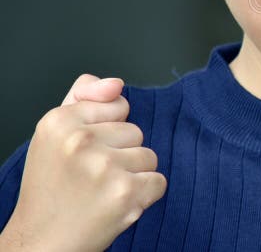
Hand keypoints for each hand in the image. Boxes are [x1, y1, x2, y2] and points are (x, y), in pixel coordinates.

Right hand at [1, 74, 166, 251]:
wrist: (42, 243)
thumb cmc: (52, 189)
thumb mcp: (56, 135)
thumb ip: (84, 99)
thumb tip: (116, 83)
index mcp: (59, 121)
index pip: (118, 105)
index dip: (106, 132)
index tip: (82, 154)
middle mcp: (80, 141)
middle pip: (135, 131)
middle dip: (120, 154)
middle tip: (90, 178)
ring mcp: (104, 167)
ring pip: (149, 156)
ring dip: (133, 176)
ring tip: (101, 192)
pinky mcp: (126, 193)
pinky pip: (159, 181)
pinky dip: (144, 196)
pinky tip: (117, 205)